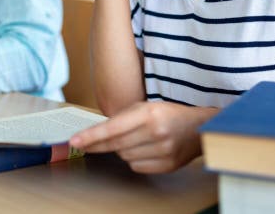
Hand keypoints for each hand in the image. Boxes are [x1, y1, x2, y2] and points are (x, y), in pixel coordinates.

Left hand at [69, 101, 217, 173]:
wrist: (200, 128)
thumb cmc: (169, 114)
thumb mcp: (146, 106)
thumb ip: (123, 118)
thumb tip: (96, 133)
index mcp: (148, 113)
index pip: (112, 128)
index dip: (91, 136)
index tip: (74, 141)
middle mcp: (156, 132)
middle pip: (115, 145)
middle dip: (99, 144)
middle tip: (85, 144)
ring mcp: (163, 151)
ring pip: (124, 157)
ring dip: (121, 150)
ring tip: (133, 140)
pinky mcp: (167, 165)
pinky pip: (136, 166)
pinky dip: (134, 159)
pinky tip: (143, 149)